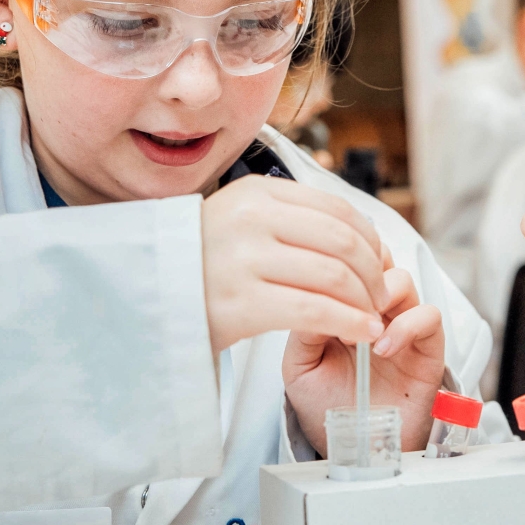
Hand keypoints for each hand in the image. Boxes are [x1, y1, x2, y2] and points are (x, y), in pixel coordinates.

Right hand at [199, 177, 387, 354]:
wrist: (142, 298)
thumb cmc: (201, 264)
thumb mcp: (240, 220)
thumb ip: (292, 218)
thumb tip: (361, 234)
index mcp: (257, 192)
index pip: (337, 209)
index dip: (371, 240)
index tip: (380, 264)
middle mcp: (252, 219)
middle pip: (343, 241)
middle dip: (374, 273)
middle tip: (381, 296)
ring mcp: (245, 260)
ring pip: (335, 276)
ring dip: (365, 301)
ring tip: (372, 318)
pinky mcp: (242, 304)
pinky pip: (316, 310)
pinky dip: (349, 322)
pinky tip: (361, 332)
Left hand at [283, 247, 445, 453]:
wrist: (353, 446)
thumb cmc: (326, 406)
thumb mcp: (299, 366)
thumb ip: (304, 328)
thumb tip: (318, 294)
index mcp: (344, 304)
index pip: (346, 260)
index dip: (336, 266)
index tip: (318, 295)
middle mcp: (375, 308)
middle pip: (376, 258)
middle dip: (358, 275)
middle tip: (343, 306)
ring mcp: (402, 323)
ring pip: (403, 279)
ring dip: (381, 298)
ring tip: (362, 334)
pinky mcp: (428, 346)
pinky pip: (429, 315)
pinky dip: (408, 325)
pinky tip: (383, 349)